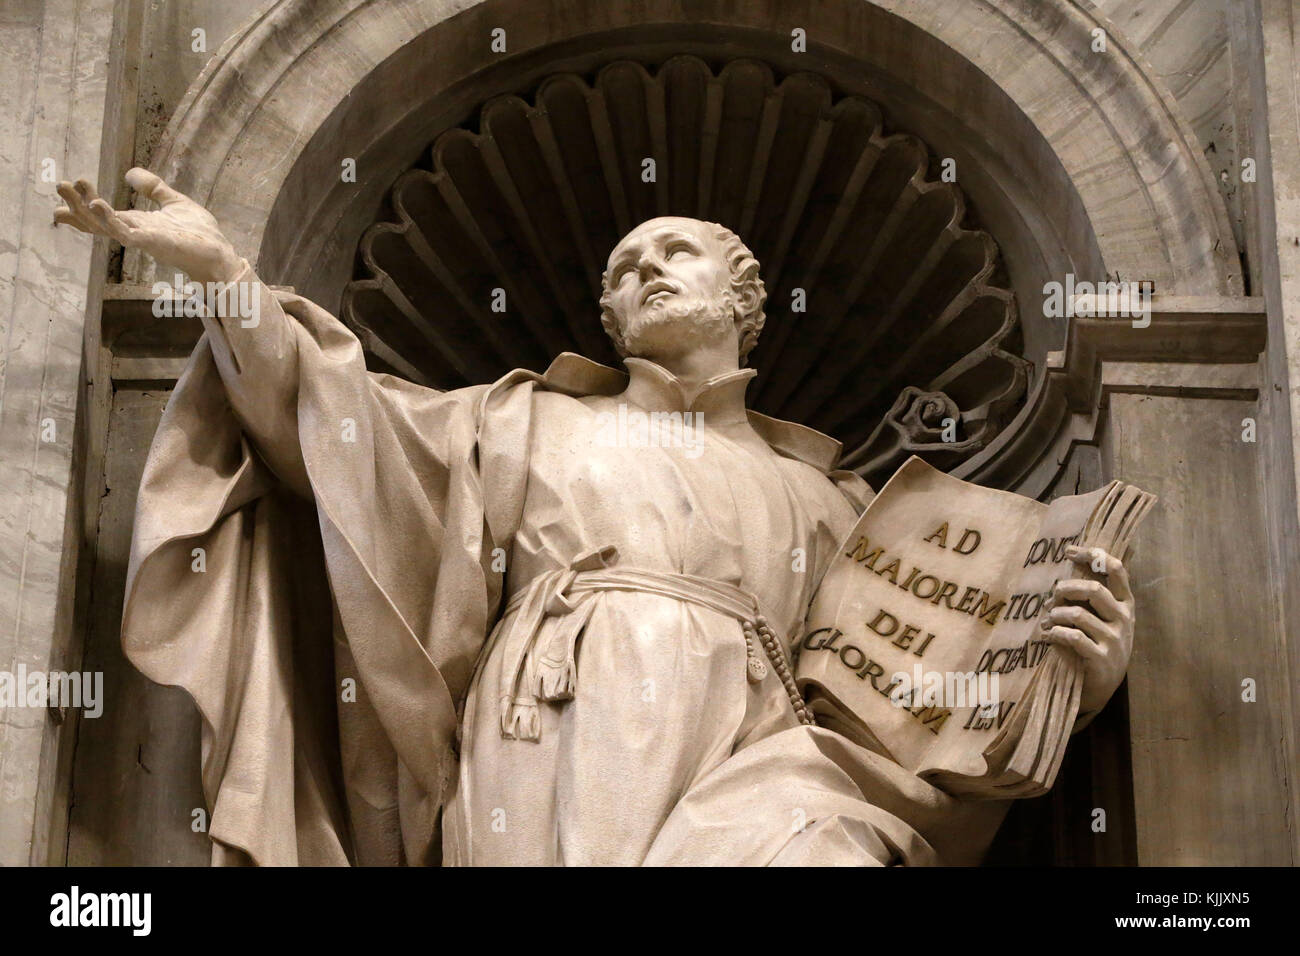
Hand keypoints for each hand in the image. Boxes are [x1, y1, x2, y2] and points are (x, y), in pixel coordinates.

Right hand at [54, 167, 243, 283]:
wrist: (218, 251)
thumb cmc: (198, 233)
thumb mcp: (173, 202)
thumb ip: (153, 188)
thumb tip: (130, 173)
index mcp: (136, 222)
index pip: (101, 213)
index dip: (82, 202)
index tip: (66, 187)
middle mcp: (133, 231)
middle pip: (95, 220)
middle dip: (75, 204)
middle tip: (59, 185)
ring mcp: (140, 238)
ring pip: (103, 225)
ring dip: (84, 210)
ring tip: (69, 190)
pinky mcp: (151, 243)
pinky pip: (124, 232)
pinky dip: (109, 219)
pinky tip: (97, 204)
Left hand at [1041, 545, 1134, 717]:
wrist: (1102, 685)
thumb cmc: (1096, 644)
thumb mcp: (1100, 617)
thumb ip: (1089, 597)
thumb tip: (1062, 575)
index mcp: (1125, 603)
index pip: (1116, 570)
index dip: (1093, 555)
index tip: (1070, 551)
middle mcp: (1123, 619)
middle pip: (1093, 589)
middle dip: (1065, 589)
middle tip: (1052, 596)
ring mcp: (1115, 639)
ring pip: (1077, 614)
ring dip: (1055, 614)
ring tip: (1047, 620)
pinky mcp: (1102, 658)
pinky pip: (1073, 637)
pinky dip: (1054, 633)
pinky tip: (1047, 635)